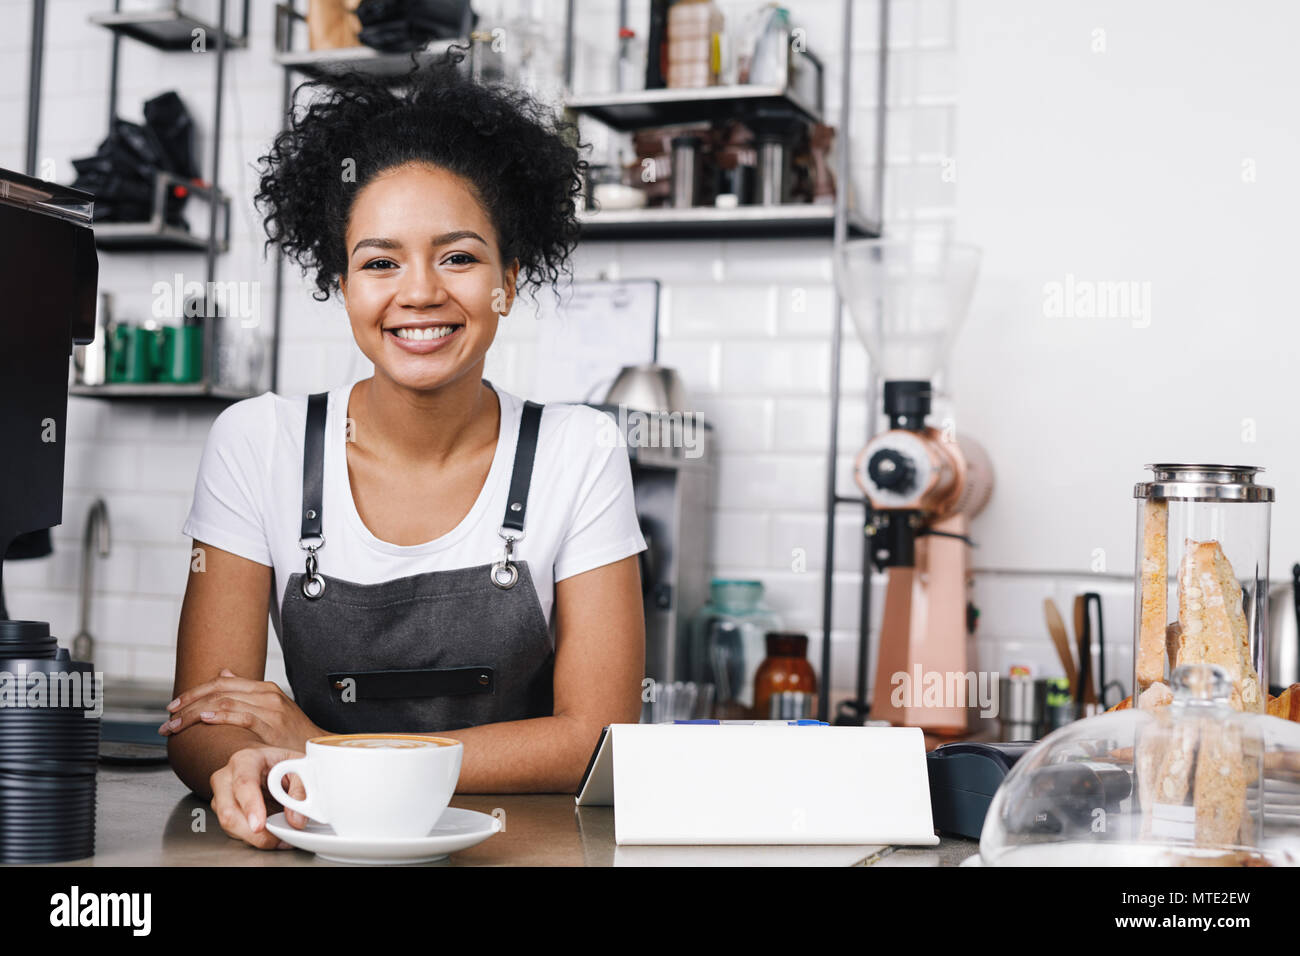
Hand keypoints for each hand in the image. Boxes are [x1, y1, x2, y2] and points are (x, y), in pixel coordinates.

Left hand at [160, 668, 324, 750]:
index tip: (175, 706)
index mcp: (264, 688)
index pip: (221, 682)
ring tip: (177, 725)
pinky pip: (241, 715)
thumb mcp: (273, 707)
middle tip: (169, 717)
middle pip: (218, 690)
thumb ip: (246, 692)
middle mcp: (266, 694)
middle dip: (188, 703)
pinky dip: (220, 715)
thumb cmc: (294, 734)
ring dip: (195, 713)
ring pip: (224, 702)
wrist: (321, 748)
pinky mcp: (272, 724)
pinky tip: (204, 719)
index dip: (194, 692)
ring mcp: (269, 708)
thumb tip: (222, 674)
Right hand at [209, 745, 308, 849]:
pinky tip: (271, 835)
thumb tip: (295, 819)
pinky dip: (254, 839)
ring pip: (229, 826)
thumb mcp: (298, 768)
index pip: (243, 783)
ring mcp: (221, 797)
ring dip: (255, 838)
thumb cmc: (281, 764)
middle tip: (276, 840)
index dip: (251, 806)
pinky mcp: (224, 814)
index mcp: (246, 760)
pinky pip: (235, 832)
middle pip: (228, 810)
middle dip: (251, 832)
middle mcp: (227, 778)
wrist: (269, 765)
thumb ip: (301, 790)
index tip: (259, 825)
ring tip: (280, 838)